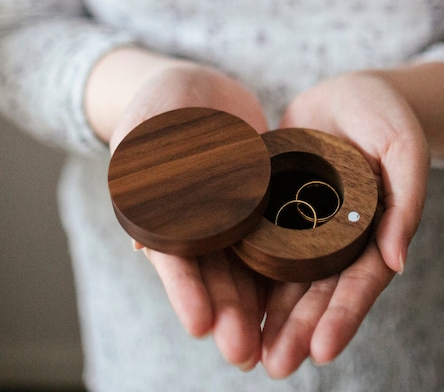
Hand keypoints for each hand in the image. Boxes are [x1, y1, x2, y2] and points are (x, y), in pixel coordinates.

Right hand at [108, 62, 269, 370]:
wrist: (196, 91)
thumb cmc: (160, 105)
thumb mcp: (144, 129)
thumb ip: (143, 169)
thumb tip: (143, 239)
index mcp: (158, 217)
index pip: (173, 258)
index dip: (186, 292)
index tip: (201, 325)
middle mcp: (194, 228)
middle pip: (212, 274)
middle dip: (227, 313)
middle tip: (243, 352)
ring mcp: (227, 222)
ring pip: (243, 269)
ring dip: (255, 306)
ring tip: (271, 345)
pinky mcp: (258, 210)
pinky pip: (271, 240)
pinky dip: (282, 270)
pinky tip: (300, 302)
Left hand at [260, 70, 430, 377]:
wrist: (346, 92)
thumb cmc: (385, 114)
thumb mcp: (404, 146)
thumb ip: (407, 198)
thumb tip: (397, 260)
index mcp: (376, 230)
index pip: (361, 281)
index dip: (344, 316)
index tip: (322, 350)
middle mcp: (339, 238)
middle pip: (319, 291)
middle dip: (300, 329)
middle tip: (277, 365)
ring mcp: (306, 227)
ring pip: (287, 278)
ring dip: (272, 317)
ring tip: (251, 352)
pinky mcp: (277, 210)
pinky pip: (261, 245)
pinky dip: (247, 275)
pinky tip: (229, 303)